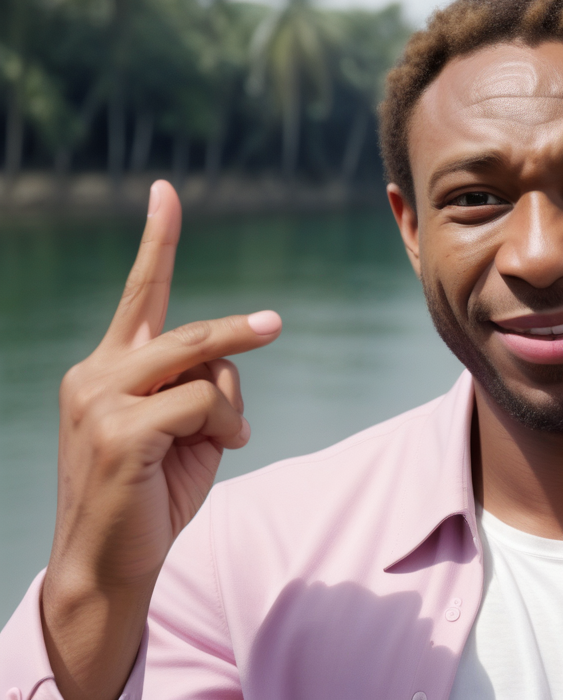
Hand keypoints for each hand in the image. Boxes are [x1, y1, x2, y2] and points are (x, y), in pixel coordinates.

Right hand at [40, 181, 281, 699]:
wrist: (109, 563)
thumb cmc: (151, 494)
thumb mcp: (182, 431)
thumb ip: (199, 387)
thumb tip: (227, 364)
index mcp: (107, 368)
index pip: (141, 296)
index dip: (157, 242)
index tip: (165, 193)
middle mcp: (95, 373)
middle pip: (189, 332)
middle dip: (240, 333)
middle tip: (274, 324)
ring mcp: (99, 400)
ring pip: (202, 366)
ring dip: (229, 406)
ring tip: (225, 438)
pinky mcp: (119, 430)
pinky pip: (204, 404)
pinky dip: (224, 427)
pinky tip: (215, 452)